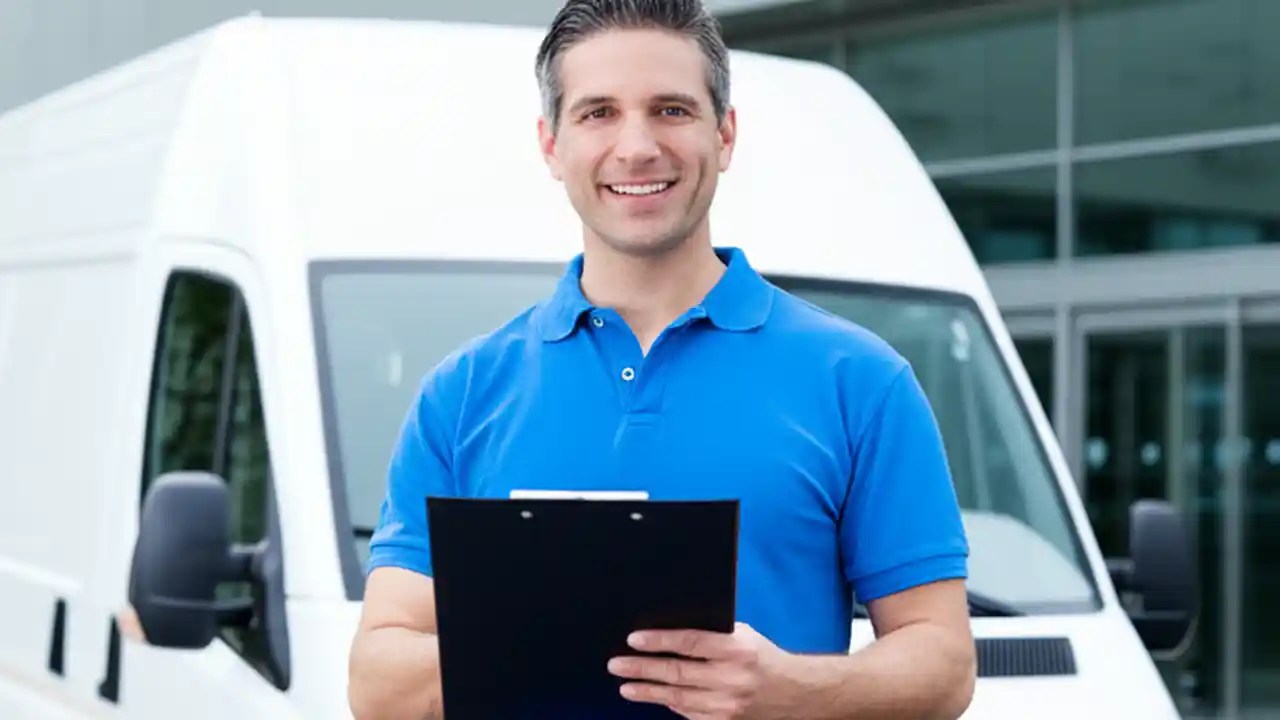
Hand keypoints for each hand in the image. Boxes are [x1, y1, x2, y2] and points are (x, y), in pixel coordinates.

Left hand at [607, 622, 787, 719]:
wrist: (791, 693)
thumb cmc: (760, 657)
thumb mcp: (743, 635)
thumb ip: (712, 633)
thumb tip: (668, 627)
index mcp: (737, 650)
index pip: (690, 643)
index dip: (659, 641)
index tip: (633, 639)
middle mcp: (732, 679)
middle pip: (677, 673)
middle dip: (642, 668)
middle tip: (617, 664)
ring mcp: (727, 705)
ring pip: (678, 698)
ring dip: (648, 691)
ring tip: (625, 685)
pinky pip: (687, 713)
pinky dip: (668, 703)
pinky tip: (651, 696)